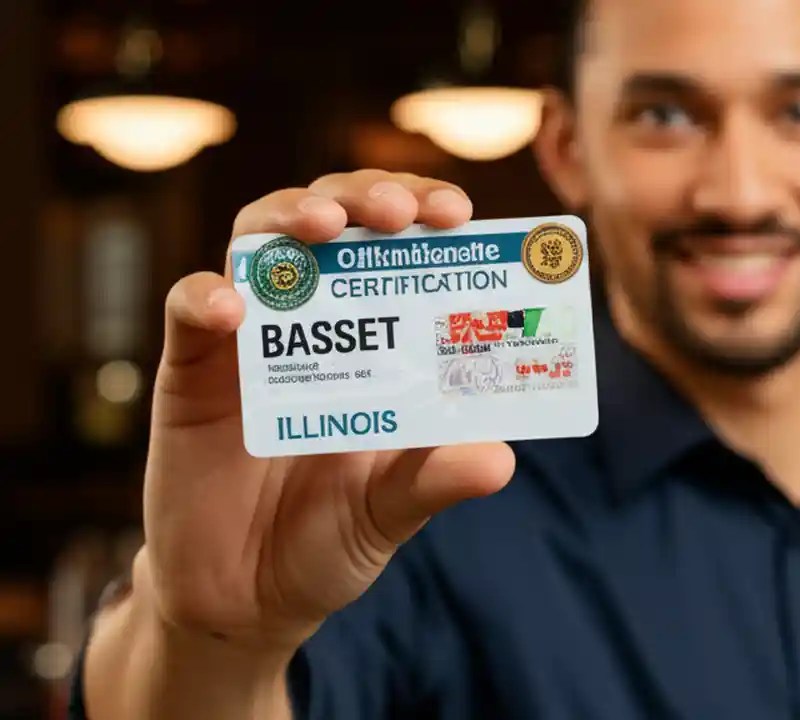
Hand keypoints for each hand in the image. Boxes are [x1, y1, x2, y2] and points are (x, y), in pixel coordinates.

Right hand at [140, 170, 513, 650]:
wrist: (243, 600)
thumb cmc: (328, 539)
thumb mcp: (393, 510)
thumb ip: (436, 481)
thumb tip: (502, 460)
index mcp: (378, 344)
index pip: (399, 250)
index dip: (424, 214)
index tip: (459, 214)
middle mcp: (316, 326)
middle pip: (331, 221)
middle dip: (364, 197)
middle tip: (398, 211)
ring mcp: (249, 342)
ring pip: (258, 242)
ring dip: (289, 217)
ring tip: (322, 226)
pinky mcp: (189, 374)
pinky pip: (187, 311)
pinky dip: (205, 297)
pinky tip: (233, 307)